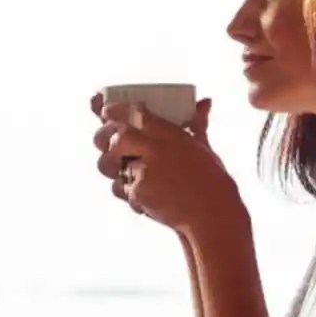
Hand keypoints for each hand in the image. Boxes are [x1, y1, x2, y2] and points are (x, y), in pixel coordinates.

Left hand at [89, 93, 243, 233]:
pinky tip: (138, 194)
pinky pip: (119, 188)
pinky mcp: (139, 194)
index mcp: (170, 134)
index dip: (112, 109)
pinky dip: (125, 191)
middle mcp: (155, 150)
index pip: (134, 113)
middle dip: (102, 137)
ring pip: (109, 162)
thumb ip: (197, 123)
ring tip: (119, 170)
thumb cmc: (210, 180)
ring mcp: (145, 172)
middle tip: (104, 142)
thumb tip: (205, 102)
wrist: (212, 214)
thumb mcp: (203, 147)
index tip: (104, 110)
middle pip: (114, 136)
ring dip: (109, 165)